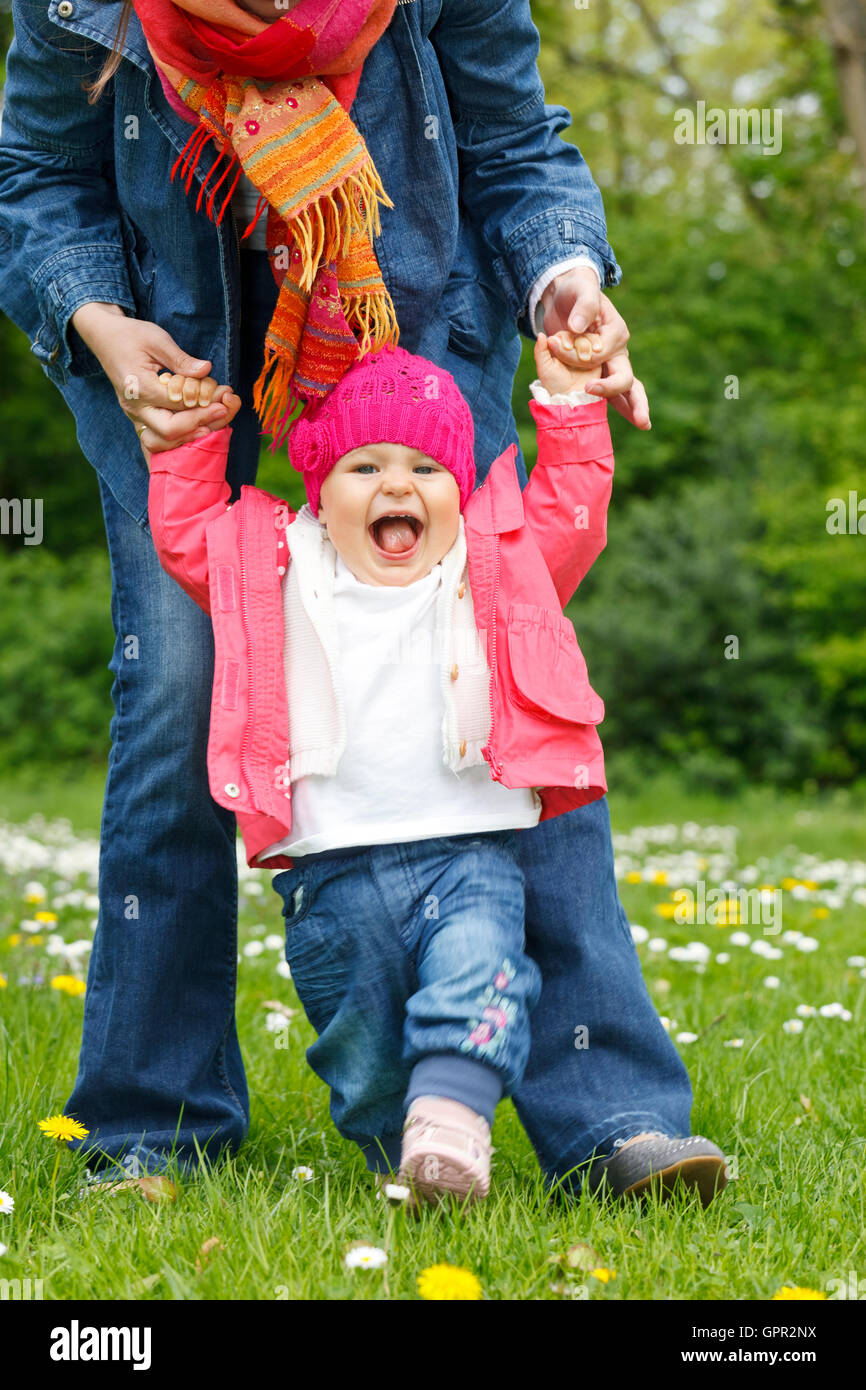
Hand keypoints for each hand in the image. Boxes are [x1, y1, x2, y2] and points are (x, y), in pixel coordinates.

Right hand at [70, 303, 243, 463]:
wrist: (105, 338)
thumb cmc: (131, 335)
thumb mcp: (157, 339)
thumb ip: (181, 359)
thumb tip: (206, 369)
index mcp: (139, 386)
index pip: (177, 406)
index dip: (204, 407)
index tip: (225, 401)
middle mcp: (134, 406)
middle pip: (168, 431)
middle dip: (199, 424)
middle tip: (222, 412)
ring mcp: (134, 415)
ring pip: (161, 442)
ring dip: (189, 436)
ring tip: (212, 421)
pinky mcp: (138, 417)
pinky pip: (157, 437)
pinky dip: (179, 436)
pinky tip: (197, 426)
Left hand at [534, 331, 602, 396]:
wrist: (574, 397)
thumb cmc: (556, 385)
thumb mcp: (544, 368)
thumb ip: (540, 351)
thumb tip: (541, 334)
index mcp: (558, 346)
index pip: (563, 334)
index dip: (565, 338)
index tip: (566, 348)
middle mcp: (571, 345)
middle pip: (577, 333)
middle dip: (577, 343)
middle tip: (578, 356)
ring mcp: (584, 349)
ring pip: (588, 337)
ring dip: (586, 346)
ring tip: (585, 359)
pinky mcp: (596, 354)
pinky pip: (599, 344)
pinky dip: (597, 345)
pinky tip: (595, 351)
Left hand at [540, 281, 651, 429]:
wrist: (567, 296)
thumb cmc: (576, 290)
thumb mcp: (581, 290)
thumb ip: (583, 306)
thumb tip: (578, 328)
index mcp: (615, 332)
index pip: (601, 353)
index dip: (577, 353)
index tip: (556, 343)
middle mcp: (617, 350)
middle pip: (626, 378)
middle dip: (632, 400)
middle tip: (638, 420)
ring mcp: (610, 363)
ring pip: (626, 389)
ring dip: (633, 408)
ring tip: (644, 424)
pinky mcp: (598, 371)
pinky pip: (610, 392)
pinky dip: (619, 407)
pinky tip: (630, 422)